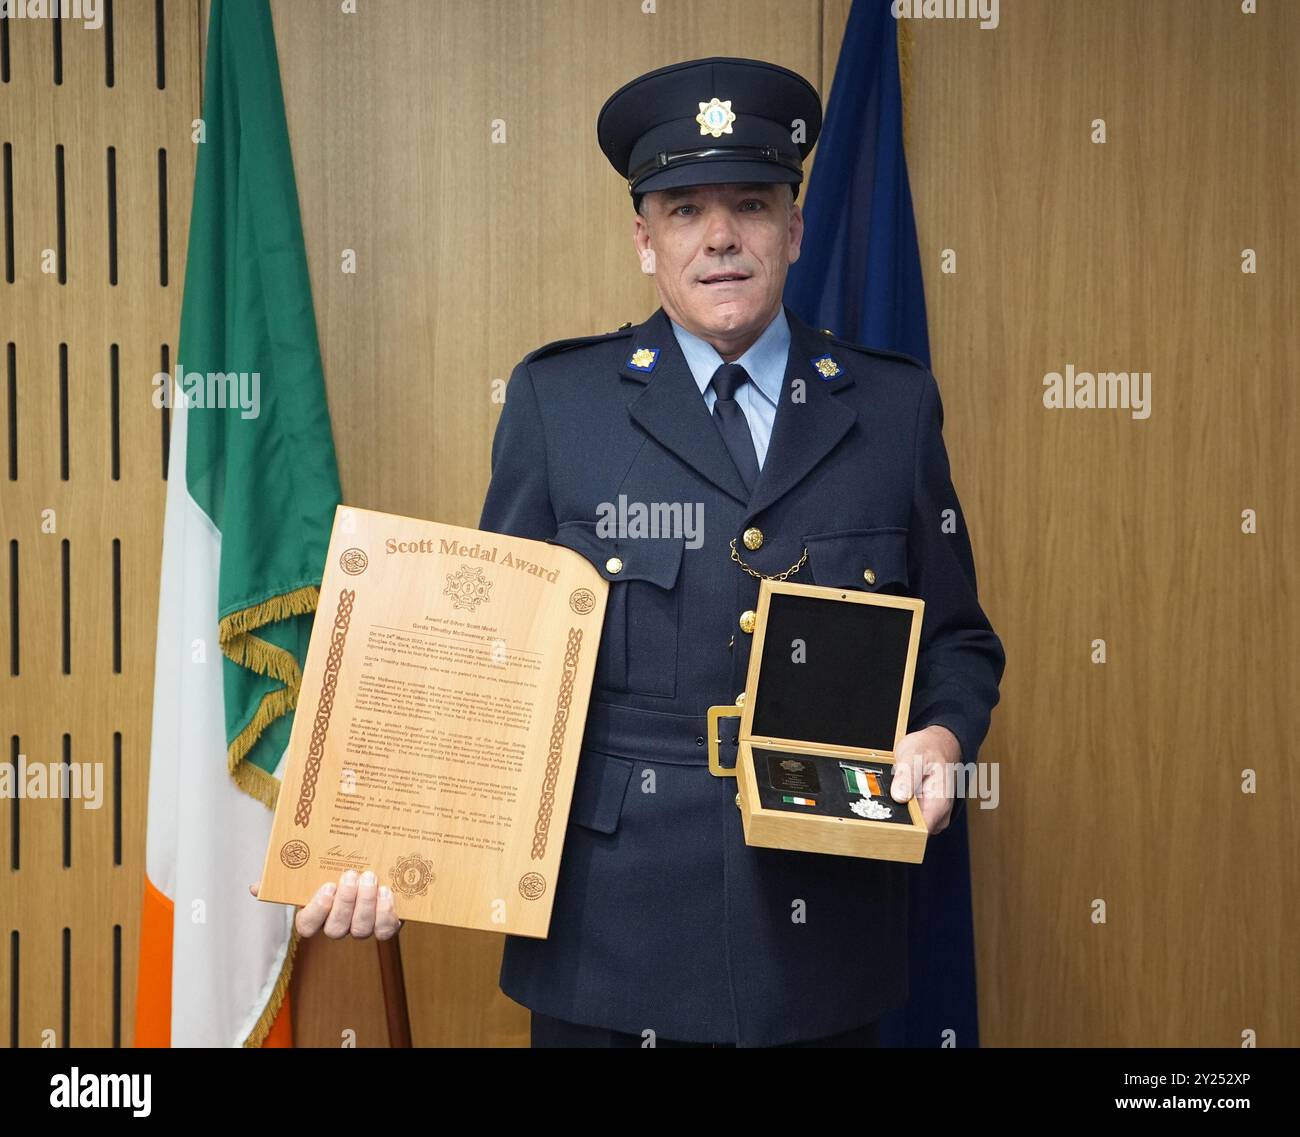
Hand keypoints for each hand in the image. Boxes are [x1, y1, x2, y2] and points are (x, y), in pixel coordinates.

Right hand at [248, 870, 403, 939]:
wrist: (375, 867)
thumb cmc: (336, 869)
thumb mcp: (312, 869)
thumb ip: (288, 877)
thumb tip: (254, 887)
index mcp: (316, 915)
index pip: (307, 926)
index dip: (317, 911)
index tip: (327, 887)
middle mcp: (337, 926)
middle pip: (336, 929)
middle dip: (346, 902)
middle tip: (353, 874)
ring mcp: (361, 928)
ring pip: (360, 930)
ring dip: (366, 904)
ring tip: (370, 877)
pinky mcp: (384, 925)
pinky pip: (385, 930)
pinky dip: (386, 912)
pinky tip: (386, 892)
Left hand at [890, 725, 961, 834]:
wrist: (938, 744)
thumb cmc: (929, 748)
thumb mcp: (914, 755)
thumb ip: (907, 775)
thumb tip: (899, 795)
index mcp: (939, 804)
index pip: (919, 832)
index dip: (900, 829)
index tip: (883, 819)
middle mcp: (937, 815)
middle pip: (910, 832)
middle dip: (893, 819)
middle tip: (879, 800)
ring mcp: (930, 815)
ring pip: (907, 825)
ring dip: (894, 813)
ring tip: (888, 792)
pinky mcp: (921, 813)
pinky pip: (906, 817)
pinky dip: (896, 808)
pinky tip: (892, 794)